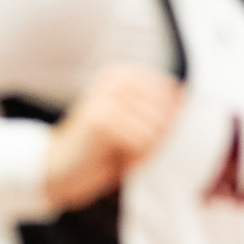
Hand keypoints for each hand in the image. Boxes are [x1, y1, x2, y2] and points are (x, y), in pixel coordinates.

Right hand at [43, 65, 184, 210]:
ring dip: (145, 151)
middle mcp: (113, 79)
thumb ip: (160, 107)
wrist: (59, 169)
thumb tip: (184, 92)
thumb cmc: (102, 149)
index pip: (171, 94)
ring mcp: (106, 97)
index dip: (164, 122)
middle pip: (166, 112)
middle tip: (129, 150)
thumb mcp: (135, 124)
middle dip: (155, 138)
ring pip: (156, 128)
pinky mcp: (100, 119)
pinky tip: (115, 161)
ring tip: (121, 155)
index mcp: (122, 74)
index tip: (138, 135)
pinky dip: (134, 158)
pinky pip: (142, 142)